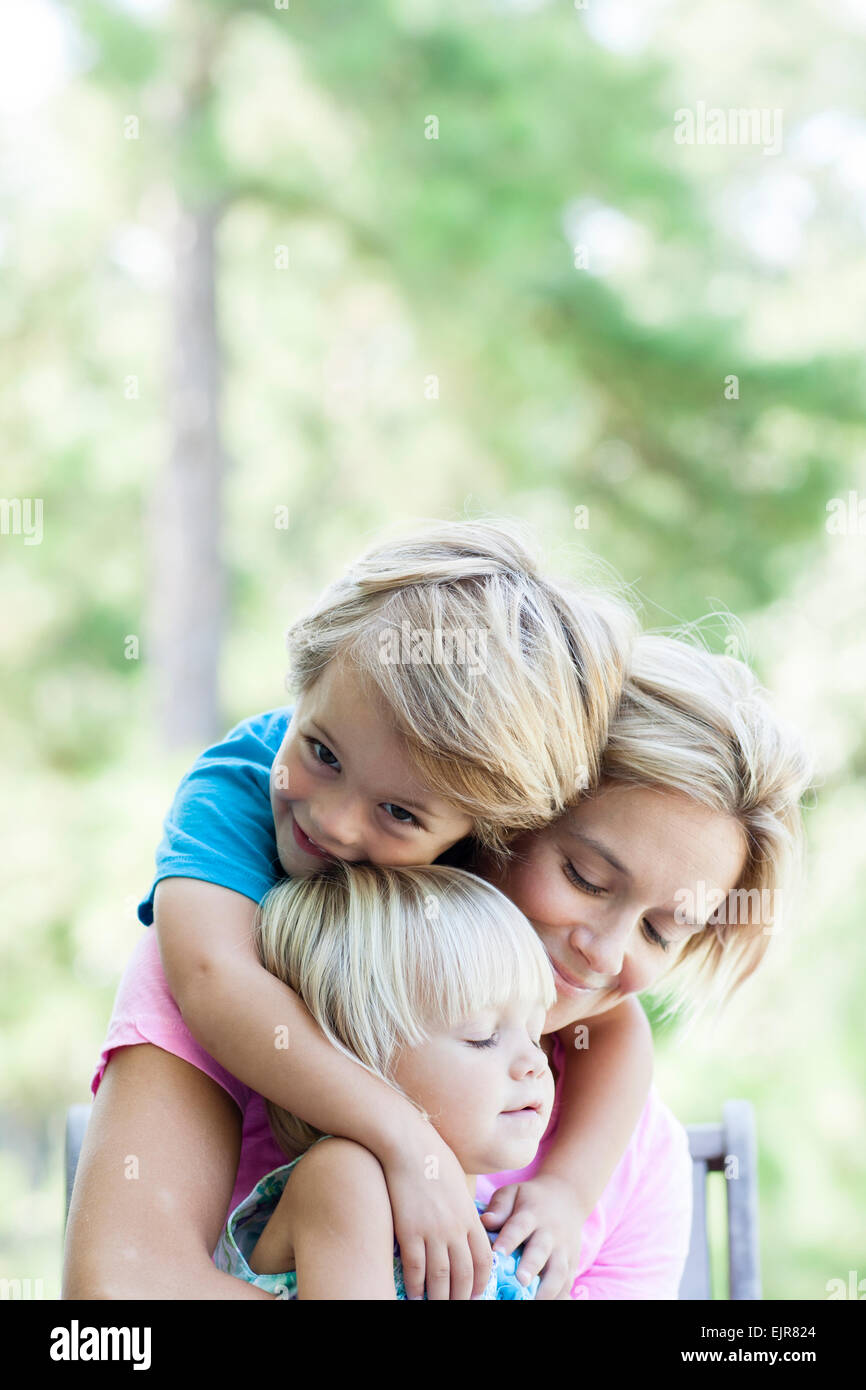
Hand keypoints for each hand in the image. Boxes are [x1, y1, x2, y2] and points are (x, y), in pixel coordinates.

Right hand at [380, 1122, 492, 1300]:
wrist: (409, 1144)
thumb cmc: (434, 1159)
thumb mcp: (460, 1185)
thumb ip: (465, 1210)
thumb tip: (467, 1226)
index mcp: (470, 1217)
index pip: (484, 1260)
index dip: (481, 1282)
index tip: (476, 1292)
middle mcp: (455, 1228)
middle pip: (464, 1275)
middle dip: (461, 1296)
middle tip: (457, 1305)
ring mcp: (432, 1231)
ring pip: (440, 1277)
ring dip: (439, 1297)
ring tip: (436, 1305)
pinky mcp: (409, 1231)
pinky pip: (415, 1268)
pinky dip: (416, 1285)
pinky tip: (414, 1293)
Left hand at [480, 1173, 586, 1299]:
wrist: (567, 1196)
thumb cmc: (531, 1199)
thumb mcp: (514, 1193)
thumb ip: (500, 1206)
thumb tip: (485, 1220)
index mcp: (531, 1214)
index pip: (519, 1226)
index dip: (509, 1238)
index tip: (498, 1252)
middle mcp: (549, 1233)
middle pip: (541, 1250)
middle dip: (531, 1266)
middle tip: (520, 1280)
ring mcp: (563, 1249)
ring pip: (558, 1270)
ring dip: (548, 1288)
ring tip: (535, 1300)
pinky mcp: (572, 1263)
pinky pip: (568, 1282)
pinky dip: (561, 1295)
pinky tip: (551, 1303)